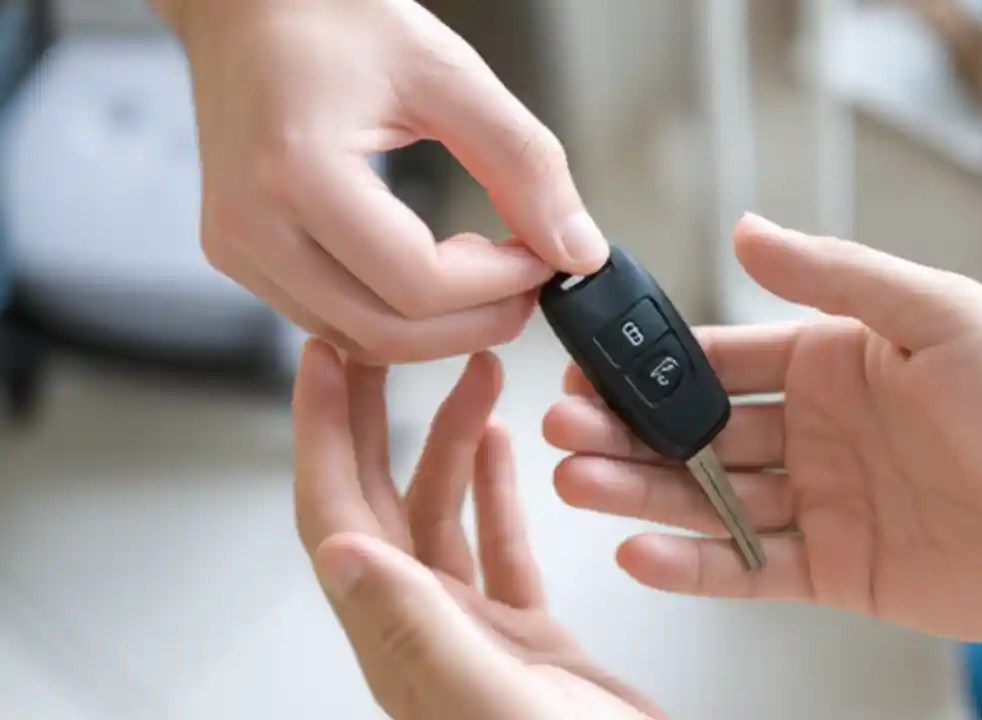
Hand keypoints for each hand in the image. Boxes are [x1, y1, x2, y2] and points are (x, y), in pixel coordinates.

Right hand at [159, 0, 607, 361]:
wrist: (247, 2)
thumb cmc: (331, 14)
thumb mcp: (447, 73)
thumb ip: (522, 162)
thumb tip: (577, 249)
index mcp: (299, 173)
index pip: (419, 284)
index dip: (500, 286)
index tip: (545, 260)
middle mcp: (252, 224)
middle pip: (386, 333)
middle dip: (476, 323)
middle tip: (527, 287)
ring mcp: (236, 244)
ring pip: (356, 340)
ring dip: (437, 329)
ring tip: (486, 276)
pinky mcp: (236, 251)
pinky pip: (327, 319)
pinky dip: (392, 316)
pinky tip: (433, 275)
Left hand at [292, 342, 661, 718]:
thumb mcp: (495, 703)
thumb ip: (419, 631)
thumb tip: (339, 552)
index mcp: (403, 642)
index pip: (339, 519)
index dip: (320, 436)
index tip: (318, 359)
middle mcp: (427, 630)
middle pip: (380, 502)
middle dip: (373, 417)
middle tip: (379, 342)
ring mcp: (477, 632)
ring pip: (444, 515)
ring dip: (450, 441)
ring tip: (471, 375)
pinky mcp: (529, 637)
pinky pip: (499, 546)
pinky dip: (497, 490)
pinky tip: (503, 446)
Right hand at [545, 214, 981, 646]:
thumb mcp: (940, 316)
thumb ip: (837, 279)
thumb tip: (749, 232)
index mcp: (837, 360)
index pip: (724, 357)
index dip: (656, 365)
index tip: (595, 364)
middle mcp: (820, 430)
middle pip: (700, 432)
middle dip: (628, 430)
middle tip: (563, 427)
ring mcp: (824, 503)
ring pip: (709, 498)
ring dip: (640, 491)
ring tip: (578, 482)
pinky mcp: (837, 572)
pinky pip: (748, 570)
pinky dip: (693, 564)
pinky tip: (639, 550)